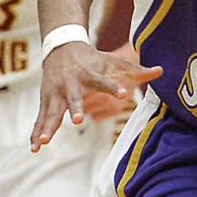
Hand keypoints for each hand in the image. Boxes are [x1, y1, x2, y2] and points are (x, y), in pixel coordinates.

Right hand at [31, 43, 160, 150]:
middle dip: (76, 108)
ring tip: (44, 141)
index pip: (103, 80)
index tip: (122, 94)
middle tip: (79, 120)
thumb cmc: (93, 59)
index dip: (112, 87)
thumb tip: (162, 71)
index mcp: (89, 74)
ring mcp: (56, 93)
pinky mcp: (46, 100)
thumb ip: (136, 70)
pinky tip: (34, 148)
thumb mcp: (114, 62)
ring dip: (48, 126)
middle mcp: (71, 83)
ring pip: (52, 111)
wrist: (61, 48)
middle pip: (74, 97)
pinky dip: (36, 131)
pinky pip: (41, 118)